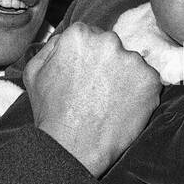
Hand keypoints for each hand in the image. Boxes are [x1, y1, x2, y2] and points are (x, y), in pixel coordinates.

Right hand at [23, 23, 160, 176]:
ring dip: (123, 78)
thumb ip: (50, 47)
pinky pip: (146, 81)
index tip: (84, 75)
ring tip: (108, 103)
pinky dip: (138, 94)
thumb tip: (64, 39)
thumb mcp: (33, 73)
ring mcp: (132, 60)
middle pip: (112, 46)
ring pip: (130, 63)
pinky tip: (122, 108)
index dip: (86, 57)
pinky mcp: (150, 80)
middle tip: (95, 91)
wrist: (72, 147)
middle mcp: (108, 41)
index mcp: (79, 36)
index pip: (90, 35)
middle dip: (106, 64)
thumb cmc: (51, 113)